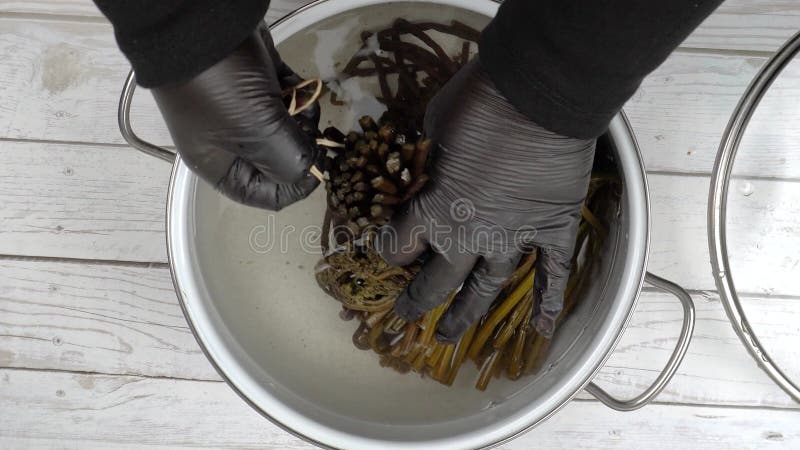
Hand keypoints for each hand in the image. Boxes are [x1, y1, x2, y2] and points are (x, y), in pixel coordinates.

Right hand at [150, 23, 319, 209]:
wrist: (202, 23)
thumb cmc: (222, 88)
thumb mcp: (257, 134)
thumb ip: (290, 161)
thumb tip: (311, 171)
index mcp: (219, 163)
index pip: (262, 195)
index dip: (294, 189)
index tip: (317, 168)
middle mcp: (231, 141)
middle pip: (279, 160)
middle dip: (301, 147)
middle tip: (311, 131)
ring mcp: (244, 109)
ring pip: (287, 128)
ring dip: (304, 119)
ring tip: (304, 105)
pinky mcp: (258, 81)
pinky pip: (287, 98)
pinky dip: (299, 95)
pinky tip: (301, 86)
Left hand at [376, 58, 595, 341]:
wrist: (538, 95)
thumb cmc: (478, 105)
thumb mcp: (434, 129)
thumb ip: (431, 157)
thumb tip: (434, 161)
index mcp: (433, 211)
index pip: (398, 246)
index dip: (390, 249)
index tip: (390, 248)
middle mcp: (468, 237)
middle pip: (438, 284)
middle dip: (417, 302)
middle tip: (406, 316)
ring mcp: (513, 238)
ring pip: (488, 288)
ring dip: (467, 314)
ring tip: (451, 336)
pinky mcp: (552, 230)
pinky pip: (553, 274)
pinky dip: (550, 302)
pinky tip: (543, 329)